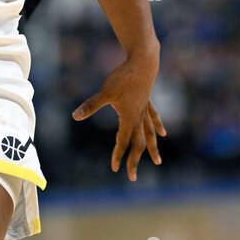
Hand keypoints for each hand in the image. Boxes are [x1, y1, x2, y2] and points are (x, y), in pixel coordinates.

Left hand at [72, 52, 166, 181]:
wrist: (143, 62)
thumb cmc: (123, 77)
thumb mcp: (105, 92)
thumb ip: (91, 105)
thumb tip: (75, 116)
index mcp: (128, 118)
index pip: (122, 142)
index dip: (117, 155)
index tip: (113, 168)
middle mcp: (139, 117)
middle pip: (138, 144)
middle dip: (135, 161)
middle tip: (132, 177)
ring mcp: (145, 110)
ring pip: (150, 134)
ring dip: (153, 148)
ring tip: (158, 161)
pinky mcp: (147, 101)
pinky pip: (153, 118)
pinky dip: (157, 126)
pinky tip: (163, 133)